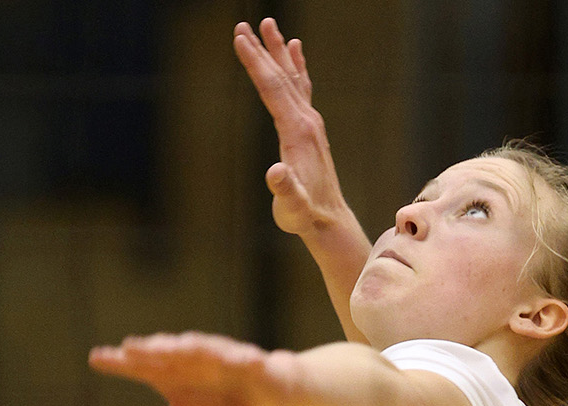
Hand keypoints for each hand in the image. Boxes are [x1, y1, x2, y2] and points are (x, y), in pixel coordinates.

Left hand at [89, 333, 287, 405]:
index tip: (95, 358)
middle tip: (128, 349)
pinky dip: (239, 359)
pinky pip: (242, 358)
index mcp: (170, 374)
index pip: (140, 366)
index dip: (119, 362)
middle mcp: (188, 360)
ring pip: (198, 349)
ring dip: (183, 347)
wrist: (263, 395)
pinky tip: (238, 361)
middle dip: (148, 349)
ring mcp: (217, 357)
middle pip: (164, 352)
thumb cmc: (220, 404)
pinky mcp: (247, 359)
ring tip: (166, 347)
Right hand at [233, 18, 349, 238]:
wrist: (328, 219)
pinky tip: (294, 52)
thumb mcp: (290, 205)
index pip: (272, 88)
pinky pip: (301, 89)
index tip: (239, 38)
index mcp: (297, 131)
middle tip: (244, 24)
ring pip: (292, 78)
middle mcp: (307, 120)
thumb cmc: (304, 214)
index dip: (255, 63)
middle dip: (261, 50)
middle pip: (280, 77)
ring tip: (269, 26)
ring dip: (278, 51)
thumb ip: (284, 188)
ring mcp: (311, 122)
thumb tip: (275, 172)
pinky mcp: (311, 128)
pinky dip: (296, 67)